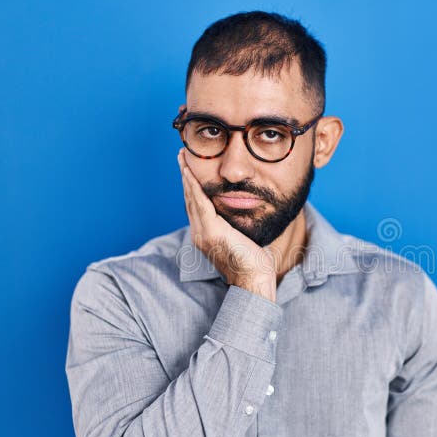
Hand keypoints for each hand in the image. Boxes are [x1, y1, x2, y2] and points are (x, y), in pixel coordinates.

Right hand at [177, 148, 276, 301]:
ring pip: (191, 198)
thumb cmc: (255, 264)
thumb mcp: (244, 239)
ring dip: (186, 177)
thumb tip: (248, 212)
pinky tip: (190, 173)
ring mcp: (204, 234)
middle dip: (185, 177)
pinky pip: (199, 203)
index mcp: (207, 236)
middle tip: (182, 157)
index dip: (191, 187)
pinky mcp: (212, 232)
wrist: (255, 280)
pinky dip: (193, 187)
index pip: (196, 206)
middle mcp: (200, 234)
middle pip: (190, 199)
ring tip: (182, 159)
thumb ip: (239, 226)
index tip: (189, 169)